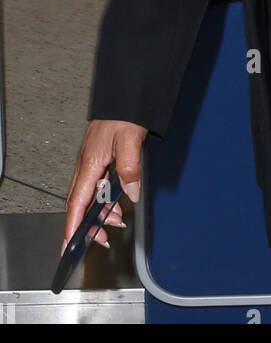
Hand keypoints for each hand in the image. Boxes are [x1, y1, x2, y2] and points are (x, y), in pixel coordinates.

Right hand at [64, 120, 147, 253]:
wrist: (125, 96)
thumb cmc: (123, 114)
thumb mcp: (130, 140)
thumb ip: (129, 168)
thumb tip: (129, 193)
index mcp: (90, 164)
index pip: (77, 204)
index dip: (72, 227)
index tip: (69, 245)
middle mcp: (86, 165)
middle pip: (80, 204)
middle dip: (87, 226)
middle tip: (102, 238)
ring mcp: (91, 162)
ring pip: (89, 196)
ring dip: (100, 212)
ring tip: (117, 221)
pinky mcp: (98, 159)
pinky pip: (97, 186)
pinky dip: (104, 199)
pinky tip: (114, 204)